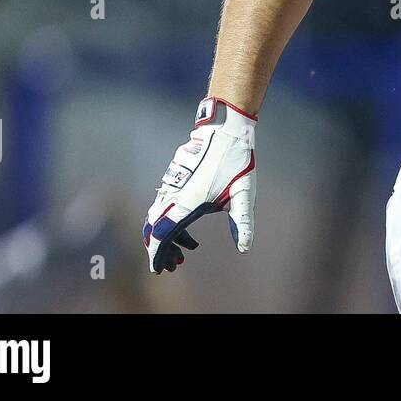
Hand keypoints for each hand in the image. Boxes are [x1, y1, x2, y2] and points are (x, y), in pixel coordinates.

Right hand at [143, 97, 255, 273]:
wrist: (226, 130)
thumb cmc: (236, 161)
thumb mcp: (244, 193)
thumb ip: (242, 221)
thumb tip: (244, 248)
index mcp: (187, 202)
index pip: (162, 235)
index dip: (157, 254)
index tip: (158, 270)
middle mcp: (174, 194)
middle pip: (156, 229)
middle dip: (162, 250)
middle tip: (176, 264)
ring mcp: (172, 184)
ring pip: (158, 217)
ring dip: (166, 236)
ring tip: (186, 250)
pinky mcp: (174, 178)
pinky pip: (163, 205)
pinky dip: (168, 221)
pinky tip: (188, 229)